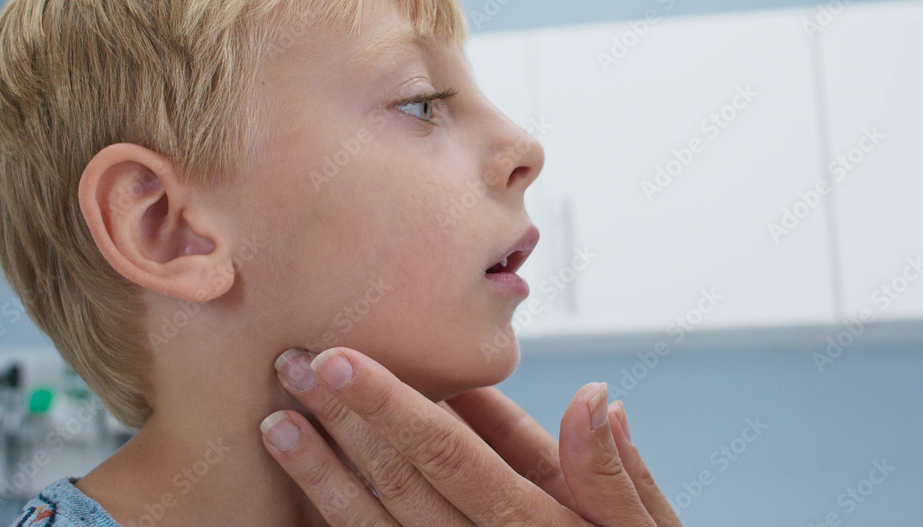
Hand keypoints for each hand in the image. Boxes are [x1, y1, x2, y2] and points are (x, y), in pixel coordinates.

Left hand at [261, 346, 681, 525]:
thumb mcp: (646, 526)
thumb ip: (615, 470)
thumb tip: (595, 397)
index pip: (449, 457)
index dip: (392, 408)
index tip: (340, 360)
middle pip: (398, 483)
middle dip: (342, 422)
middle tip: (292, 366)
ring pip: (373, 524)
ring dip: (321, 473)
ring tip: (276, 423)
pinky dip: (336, 517)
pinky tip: (304, 483)